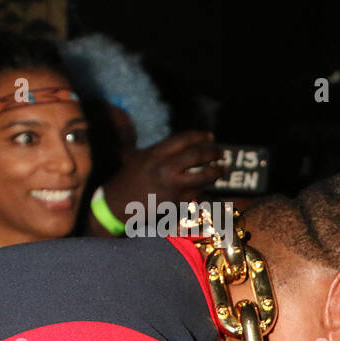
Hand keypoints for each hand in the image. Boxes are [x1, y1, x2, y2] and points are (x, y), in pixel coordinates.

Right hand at [99, 130, 225, 214]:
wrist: (117, 204)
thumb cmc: (127, 178)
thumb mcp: (133, 156)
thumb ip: (152, 148)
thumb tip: (155, 136)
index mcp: (155, 153)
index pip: (183, 139)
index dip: (200, 136)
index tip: (211, 137)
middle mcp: (164, 167)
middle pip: (196, 156)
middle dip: (213, 154)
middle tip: (221, 154)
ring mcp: (172, 184)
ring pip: (202, 176)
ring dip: (215, 172)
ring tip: (222, 170)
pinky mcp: (176, 201)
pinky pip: (197, 192)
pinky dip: (204, 188)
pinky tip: (209, 186)